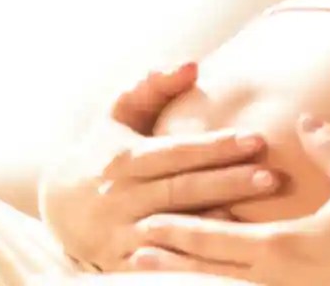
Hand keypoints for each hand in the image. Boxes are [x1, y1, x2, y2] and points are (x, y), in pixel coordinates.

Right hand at [39, 63, 282, 272]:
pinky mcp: (121, 263)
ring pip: (174, 231)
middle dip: (228, 184)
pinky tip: (225, 254)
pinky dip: (190, 260)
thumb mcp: (119, 114)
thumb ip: (155, 86)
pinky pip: (161, 264)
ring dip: (217, 226)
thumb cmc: (102, 149)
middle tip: (272, 177)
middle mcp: (121, 197)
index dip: (215, 147)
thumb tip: (193, 64)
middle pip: (182, 191)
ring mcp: (121, 234)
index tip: (256, 139)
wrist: (56, 204)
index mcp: (123, 159)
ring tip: (262, 219)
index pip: (176, 152)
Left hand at [128, 115, 329, 285]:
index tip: (146, 223)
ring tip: (160, 276)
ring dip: (194, 281)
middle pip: (210, 272)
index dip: (178, 230)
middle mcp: (279, 280)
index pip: (215, 239)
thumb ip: (328, 145)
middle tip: (133, 250)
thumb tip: (305, 118)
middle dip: (170, 260)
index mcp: (283, 248)